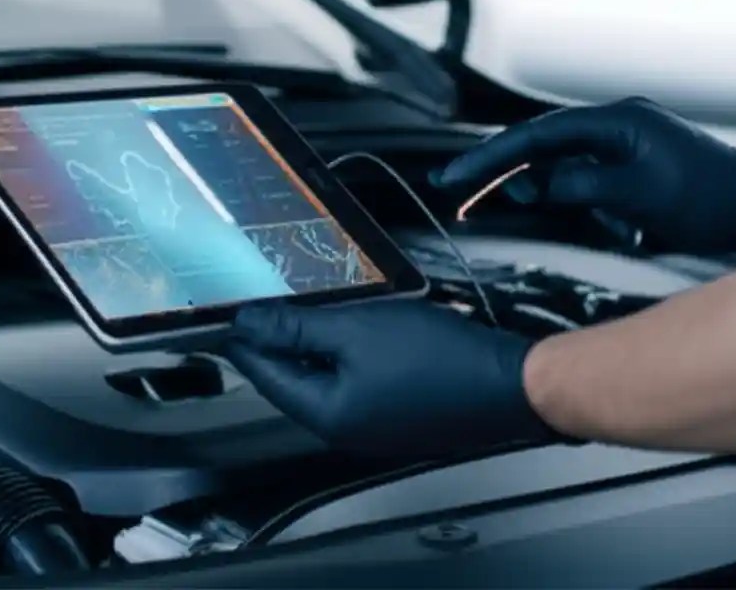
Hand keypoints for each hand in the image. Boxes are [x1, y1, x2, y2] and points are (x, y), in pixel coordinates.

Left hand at [225, 301, 561, 457]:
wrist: (510, 385)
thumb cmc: (437, 358)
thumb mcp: (357, 328)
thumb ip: (297, 326)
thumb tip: (247, 323)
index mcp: (325, 414)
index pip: (264, 375)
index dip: (243, 341)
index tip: (225, 314)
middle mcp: (344, 430)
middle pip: (292, 382)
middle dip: (275, 343)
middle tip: (261, 305)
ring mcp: (375, 428)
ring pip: (325, 382)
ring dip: (311, 347)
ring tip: (301, 311)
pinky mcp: (400, 418)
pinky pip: (356, 386)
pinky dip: (344, 358)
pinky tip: (350, 331)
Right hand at [432, 97, 735, 255]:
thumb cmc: (710, 199)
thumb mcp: (638, 195)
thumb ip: (581, 186)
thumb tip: (535, 185)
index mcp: (617, 121)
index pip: (537, 136)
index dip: (491, 157)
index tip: (456, 178)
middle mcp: (616, 123)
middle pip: (539, 141)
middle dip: (494, 165)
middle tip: (453, 187)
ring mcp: (622, 141)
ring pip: (554, 156)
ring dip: (520, 177)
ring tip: (485, 198)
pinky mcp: (629, 161)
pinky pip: (575, 168)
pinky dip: (549, 184)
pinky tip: (532, 197)